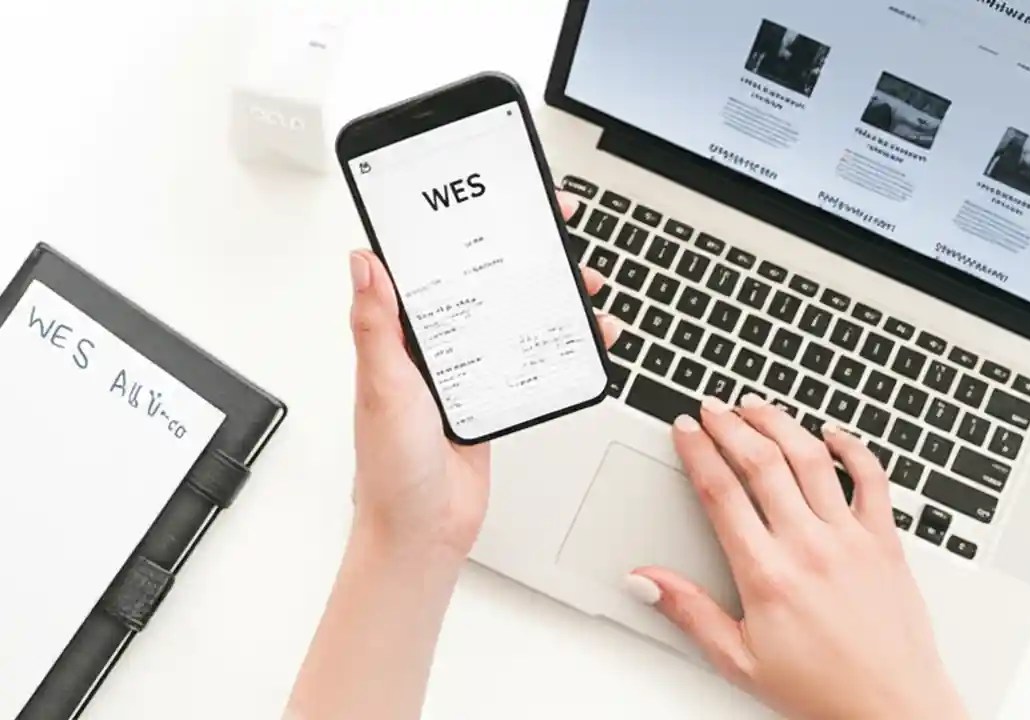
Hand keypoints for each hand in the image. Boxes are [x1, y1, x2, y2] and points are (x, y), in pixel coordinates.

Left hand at [346, 192, 616, 557]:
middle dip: (521, 250)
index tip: (488, 195)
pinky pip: (528, 356)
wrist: (423, 532)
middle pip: (482, 279)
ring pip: (513, 314)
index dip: (456, 224)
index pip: (428, 262)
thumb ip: (376, 325)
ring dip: (550, 296)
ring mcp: (467, 368)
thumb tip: (364, 261)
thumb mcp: (383, 389)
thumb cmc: (390, 469)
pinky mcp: (492, 394)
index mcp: (400, 333)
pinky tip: (582, 337)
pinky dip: (558, 343)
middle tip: (556, 229)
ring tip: (584, 286)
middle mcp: (433, 344)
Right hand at [630, 396, 966, 719]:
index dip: (697, 450)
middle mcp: (809, 546)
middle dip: (730, 424)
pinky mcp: (887, 541)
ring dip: (780, 423)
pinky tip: (832, 434)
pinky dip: (852, 448)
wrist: (893, 710)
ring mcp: (851, 538)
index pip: (721, 491)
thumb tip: (646, 579)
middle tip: (713, 408)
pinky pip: (872, 478)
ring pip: (811, 457)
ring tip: (756, 408)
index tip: (684, 429)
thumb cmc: (822, 692)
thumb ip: (690, 612)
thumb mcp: (739, 660)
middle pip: (762, 461)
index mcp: (767, 575)